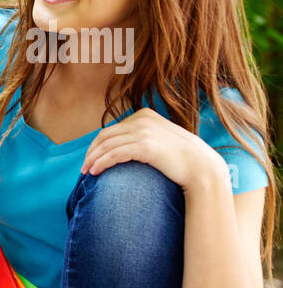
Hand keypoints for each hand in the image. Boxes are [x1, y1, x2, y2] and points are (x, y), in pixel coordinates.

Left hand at [80, 108, 223, 190]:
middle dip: (91, 152)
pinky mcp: (145, 146)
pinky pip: (114, 154)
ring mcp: (144, 131)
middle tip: (84, 168)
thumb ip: (141, 137)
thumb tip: (121, 146)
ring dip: (92, 160)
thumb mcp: (159, 139)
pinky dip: (101, 163)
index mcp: (144, 115)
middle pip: (105, 136)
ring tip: (86, 173)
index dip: (97, 145)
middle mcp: (142, 119)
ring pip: (106, 145)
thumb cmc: (181, 158)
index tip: (91, 159)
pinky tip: (95, 173)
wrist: (202, 167)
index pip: (111, 129)